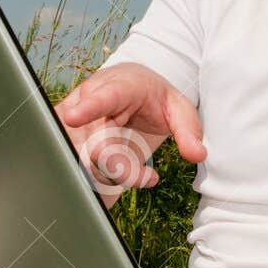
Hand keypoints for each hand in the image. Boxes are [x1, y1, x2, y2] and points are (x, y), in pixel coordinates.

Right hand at [56, 63, 204, 190]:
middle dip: (119, 168)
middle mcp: (91, 101)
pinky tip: (124, 173)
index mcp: (120, 87)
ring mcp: (76, 120)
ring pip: (85, 161)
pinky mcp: (69, 136)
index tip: (73, 118)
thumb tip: (198, 155)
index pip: (103, 97)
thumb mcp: (178, 108)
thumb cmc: (154, 97)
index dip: (88, 109)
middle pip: (95, 144)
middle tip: (145, 175)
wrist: (130, 87)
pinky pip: (79, 166)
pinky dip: (100, 179)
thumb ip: (189, 131)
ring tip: (138, 171)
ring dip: (111, 175)